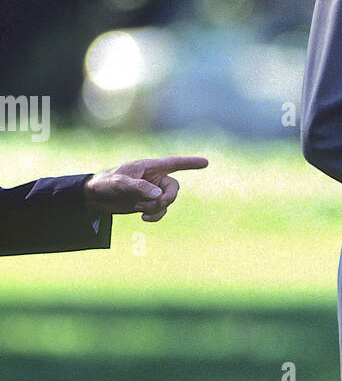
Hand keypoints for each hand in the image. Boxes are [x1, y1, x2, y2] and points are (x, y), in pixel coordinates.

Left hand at [84, 155, 208, 221]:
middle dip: (167, 198)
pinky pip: (161, 211)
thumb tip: (158, 195)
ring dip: (156, 208)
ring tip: (139, 209)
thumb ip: (140, 188)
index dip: (190, 163)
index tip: (206, 162)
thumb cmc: (106, 183)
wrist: (96, 197)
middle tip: (156, 204)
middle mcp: (154, 178)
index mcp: (150, 167)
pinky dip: (155, 216)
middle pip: (174, 188)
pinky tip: (143, 218)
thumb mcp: (120, 184)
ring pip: (167, 202)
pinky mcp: (148, 203)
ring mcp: (152, 191)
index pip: (174, 163)